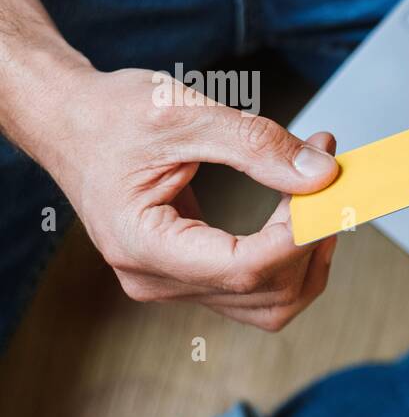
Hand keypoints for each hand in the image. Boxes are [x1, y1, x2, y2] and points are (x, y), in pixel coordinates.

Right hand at [27, 65, 340, 330]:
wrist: (70, 122)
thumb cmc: (111, 114)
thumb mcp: (184, 113)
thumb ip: (257, 145)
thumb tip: (322, 174)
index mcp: (142, 244)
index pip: (243, 268)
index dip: (298, 237)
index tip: (328, 191)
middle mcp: (155, 279)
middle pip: (265, 295)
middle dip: (312, 242)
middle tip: (331, 178)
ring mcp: (172, 284)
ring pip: (269, 303)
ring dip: (309, 253)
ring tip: (319, 191)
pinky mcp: (190, 276)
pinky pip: (256, 286)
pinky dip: (289, 252)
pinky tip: (300, 207)